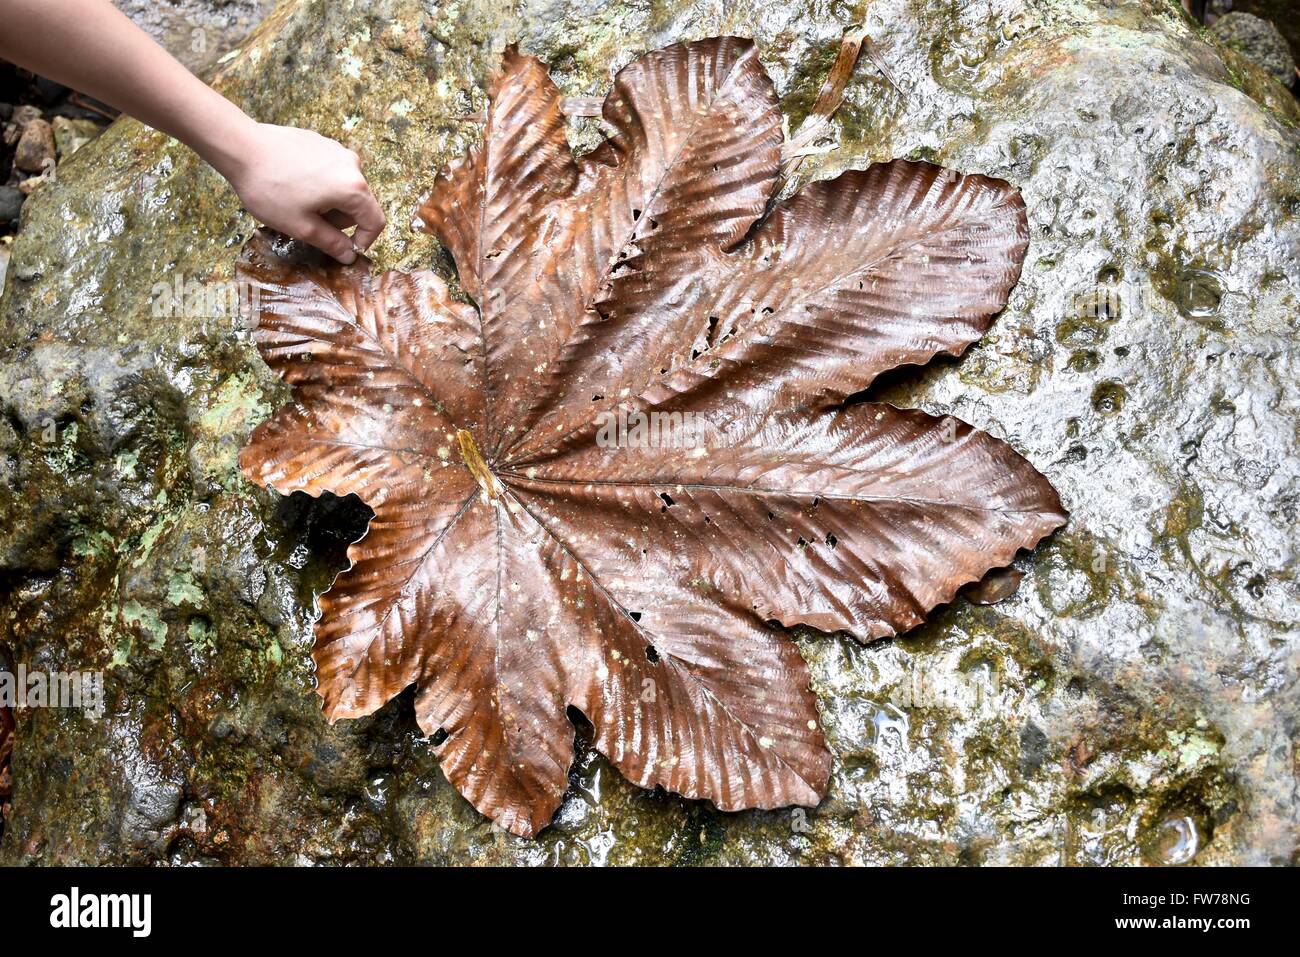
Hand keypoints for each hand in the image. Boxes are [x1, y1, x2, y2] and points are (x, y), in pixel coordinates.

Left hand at [221, 123, 385, 263]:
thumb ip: (331, 243)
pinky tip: (293, 184)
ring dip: (328, 202)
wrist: (242, 147)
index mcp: (353, 188)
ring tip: (297, 202)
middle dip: (339, 220)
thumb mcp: (302, 226)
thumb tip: (349, 255)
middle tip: (308, 223)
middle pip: (359, 204)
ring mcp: (337, 150)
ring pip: (344, 188)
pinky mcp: (322, 142)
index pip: (375, 221)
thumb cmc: (270, 188)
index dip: (364, 241)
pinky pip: (331, 172)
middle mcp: (352, 165)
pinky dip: (319, 184)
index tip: (344, 249)